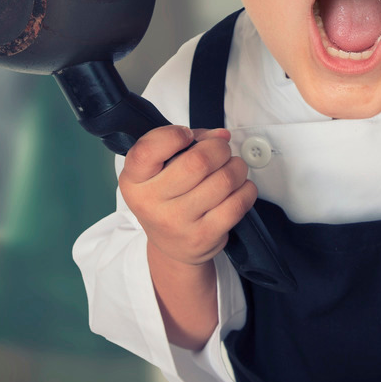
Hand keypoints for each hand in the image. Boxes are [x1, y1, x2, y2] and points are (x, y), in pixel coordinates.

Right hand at [119, 126, 257, 266]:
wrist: (173, 246)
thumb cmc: (169, 197)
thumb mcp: (163, 167)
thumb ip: (190, 142)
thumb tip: (221, 137)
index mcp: (134, 180)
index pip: (147, 151)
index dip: (172, 135)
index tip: (186, 135)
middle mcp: (150, 203)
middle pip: (198, 162)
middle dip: (219, 148)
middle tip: (221, 150)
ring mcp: (177, 222)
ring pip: (224, 180)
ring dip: (237, 167)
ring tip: (232, 168)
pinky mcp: (203, 236)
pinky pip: (237, 204)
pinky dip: (246, 189)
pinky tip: (239, 188)